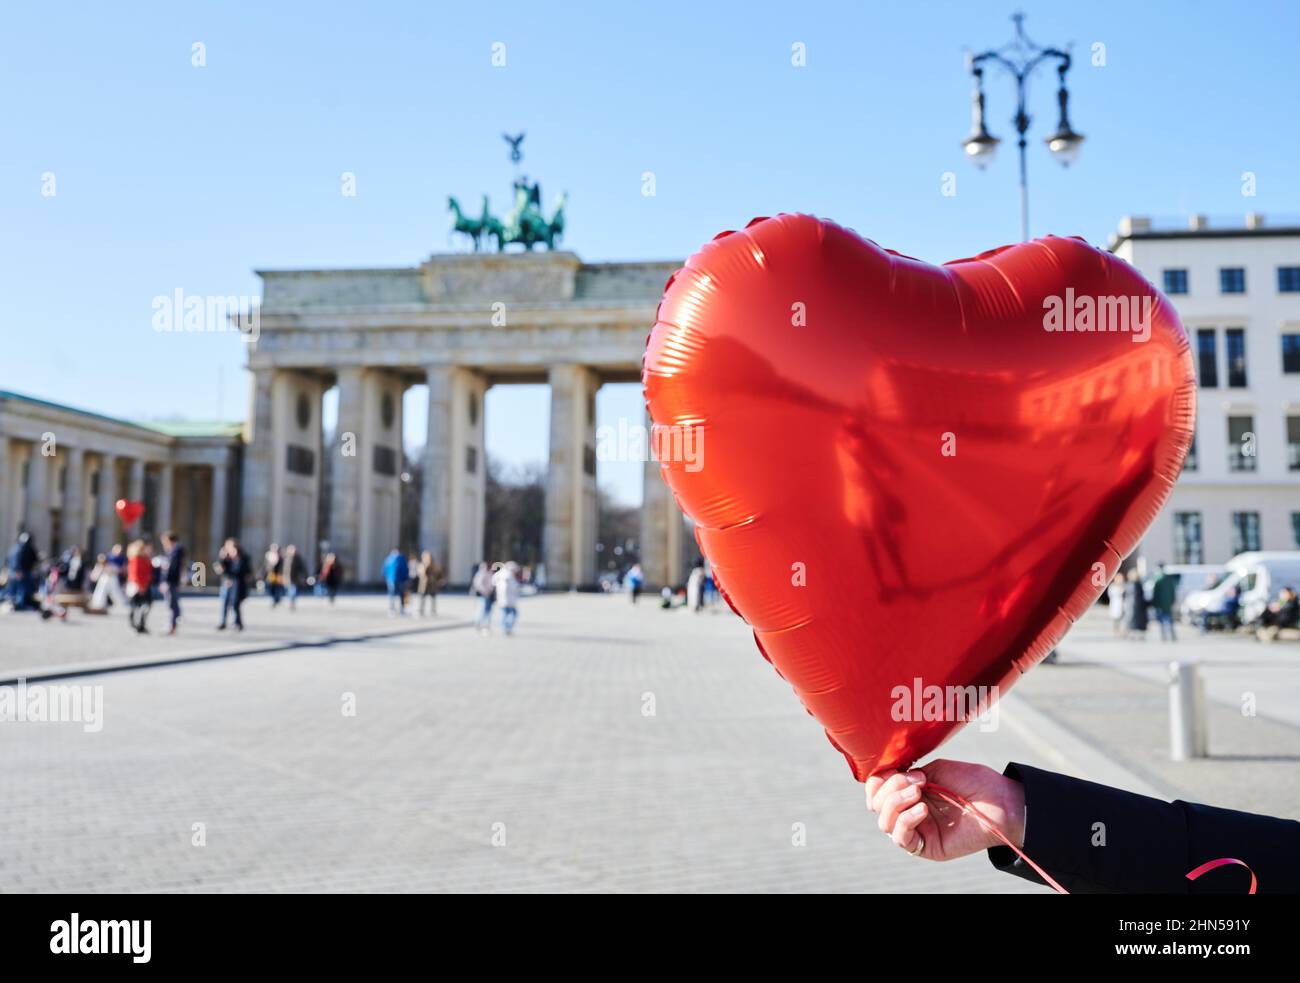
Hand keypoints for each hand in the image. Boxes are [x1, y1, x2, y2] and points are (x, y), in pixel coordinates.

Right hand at [865, 758, 1024, 860]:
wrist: (1001, 802)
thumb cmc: (975, 783)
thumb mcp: (936, 770)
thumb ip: (909, 774)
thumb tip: (890, 779)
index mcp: (910, 793)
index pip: (876, 791)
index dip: (878, 780)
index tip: (896, 768)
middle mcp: (910, 812)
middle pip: (876, 806)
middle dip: (889, 788)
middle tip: (916, 780)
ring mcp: (918, 830)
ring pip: (884, 822)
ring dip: (896, 802)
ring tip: (919, 792)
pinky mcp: (927, 847)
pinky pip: (902, 838)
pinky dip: (906, 820)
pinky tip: (922, 808)